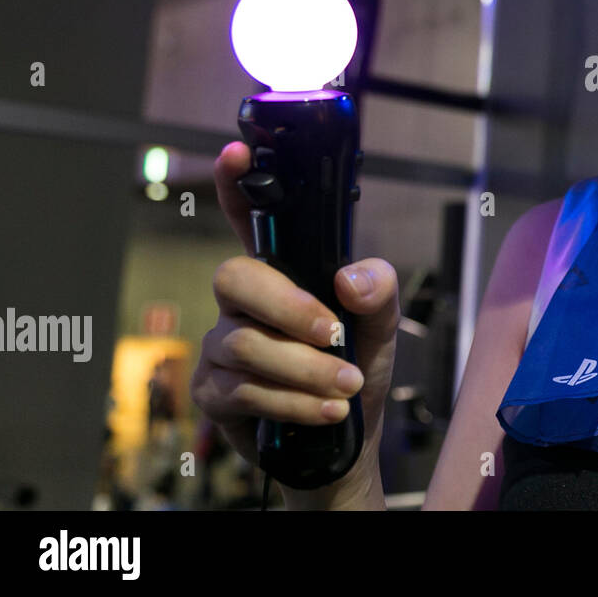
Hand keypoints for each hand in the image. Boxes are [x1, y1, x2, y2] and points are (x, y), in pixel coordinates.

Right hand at [190, 142, 398, 508]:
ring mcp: (222, 345)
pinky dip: (292, 403)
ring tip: (345, 388)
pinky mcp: (214, 392)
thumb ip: (380, 292)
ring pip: (244, 343)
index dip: (237, 184)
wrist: (342, 443)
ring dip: (304, 369)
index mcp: (284, 272)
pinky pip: (242, 390)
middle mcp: (245, 302)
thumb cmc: (355, 369)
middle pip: (235, 277)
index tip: (236, 153)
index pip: (251, 219)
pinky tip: (326, 412)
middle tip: (333, 334)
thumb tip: (351, 278)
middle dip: (287, 307)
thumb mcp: (384, 327)